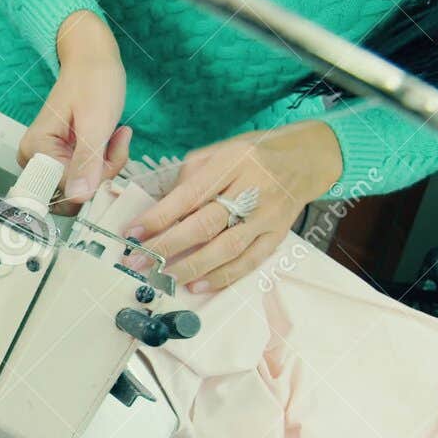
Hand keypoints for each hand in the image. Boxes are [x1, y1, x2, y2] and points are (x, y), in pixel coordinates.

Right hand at [18, 11, 132, 207]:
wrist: (93, 60)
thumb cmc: (93, 80)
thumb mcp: (96, 122)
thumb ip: (87, 161)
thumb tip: (79, 197)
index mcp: (36, 149)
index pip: (66, 190)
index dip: (95, 179)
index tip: (113, 150)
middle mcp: (35, 159)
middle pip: (72, 193)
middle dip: (101, 173)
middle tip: (115, 143)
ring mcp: (48, 160)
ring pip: (82, 188)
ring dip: (106, 166)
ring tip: (115, 136)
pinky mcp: (61, 160)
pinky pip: (85, 177)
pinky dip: (104, 163)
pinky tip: (111, 139)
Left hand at [124, 121, 343, 291]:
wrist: (305, 160)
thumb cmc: (251, 155)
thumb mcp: (218, 152)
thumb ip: (189, 179)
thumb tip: (161, 214)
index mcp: (234, 162)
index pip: (190, 195)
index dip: (159, 217)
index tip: (132, 233)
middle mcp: (254, 189)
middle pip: (206, 225)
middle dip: (167, 247)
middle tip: (138, 263)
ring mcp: (268, 216)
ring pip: (227, 249)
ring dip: (191, 267)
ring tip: (163, 278)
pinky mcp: (277, 236)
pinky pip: (248, 262)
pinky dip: (221, 277)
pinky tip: (197, 285)